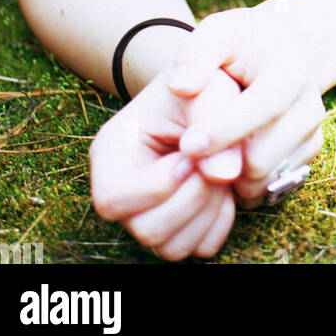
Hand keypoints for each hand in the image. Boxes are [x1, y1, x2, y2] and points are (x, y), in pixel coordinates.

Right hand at [89, 68, 243, 260]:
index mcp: (111, 154)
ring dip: (208, 212)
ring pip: (172, 247)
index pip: (113, 199)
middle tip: (214, 163)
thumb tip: (223, 174)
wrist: (211, 95)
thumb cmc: (201, 87)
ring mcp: (148, 215)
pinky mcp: (177, 228)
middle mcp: (123, 192)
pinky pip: (198, 248)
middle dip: (192, 197)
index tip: (190, 155)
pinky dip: (219, 223)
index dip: (157, 185)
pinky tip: (224, 188)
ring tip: (221, 171)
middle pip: (146, 230)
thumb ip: (213, 121)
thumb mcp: (206, 89)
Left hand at [166, 3, 326, 209]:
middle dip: (221, 160)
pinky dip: (245, 183)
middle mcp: (309, 105)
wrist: (281, 49)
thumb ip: (197, 54)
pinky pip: (272, 187)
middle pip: (261, 157)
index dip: (224, 131)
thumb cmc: (241, 42)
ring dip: (231, 177)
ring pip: (265, 179)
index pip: (262, 108)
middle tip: (189, 152)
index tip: (186, 145)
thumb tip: (181, 87)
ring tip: (207, 153)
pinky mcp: (309, 153)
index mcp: (290, 71)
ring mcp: (312, 132)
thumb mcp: (218, 32)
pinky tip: (228, 159)